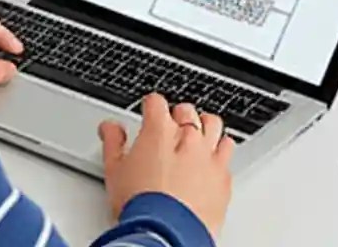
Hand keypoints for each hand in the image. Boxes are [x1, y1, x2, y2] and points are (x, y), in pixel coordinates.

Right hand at [99, 94, 233, 235]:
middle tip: (170, 126)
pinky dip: (220, 149)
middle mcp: (188, 137)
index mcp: (159, 132)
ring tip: (196, 135)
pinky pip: (228, 149)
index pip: (156, 102)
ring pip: (213, 124)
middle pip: (186, 111)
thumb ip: (113, 143)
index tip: (149, 110)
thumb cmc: (141, 206)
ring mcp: (209, 154)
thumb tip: (109, 127)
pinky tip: (212, 156)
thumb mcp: (114, 172)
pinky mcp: (223, 174)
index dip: (150, 105)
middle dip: (177, 115)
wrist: (167, 234)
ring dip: (204, 125)